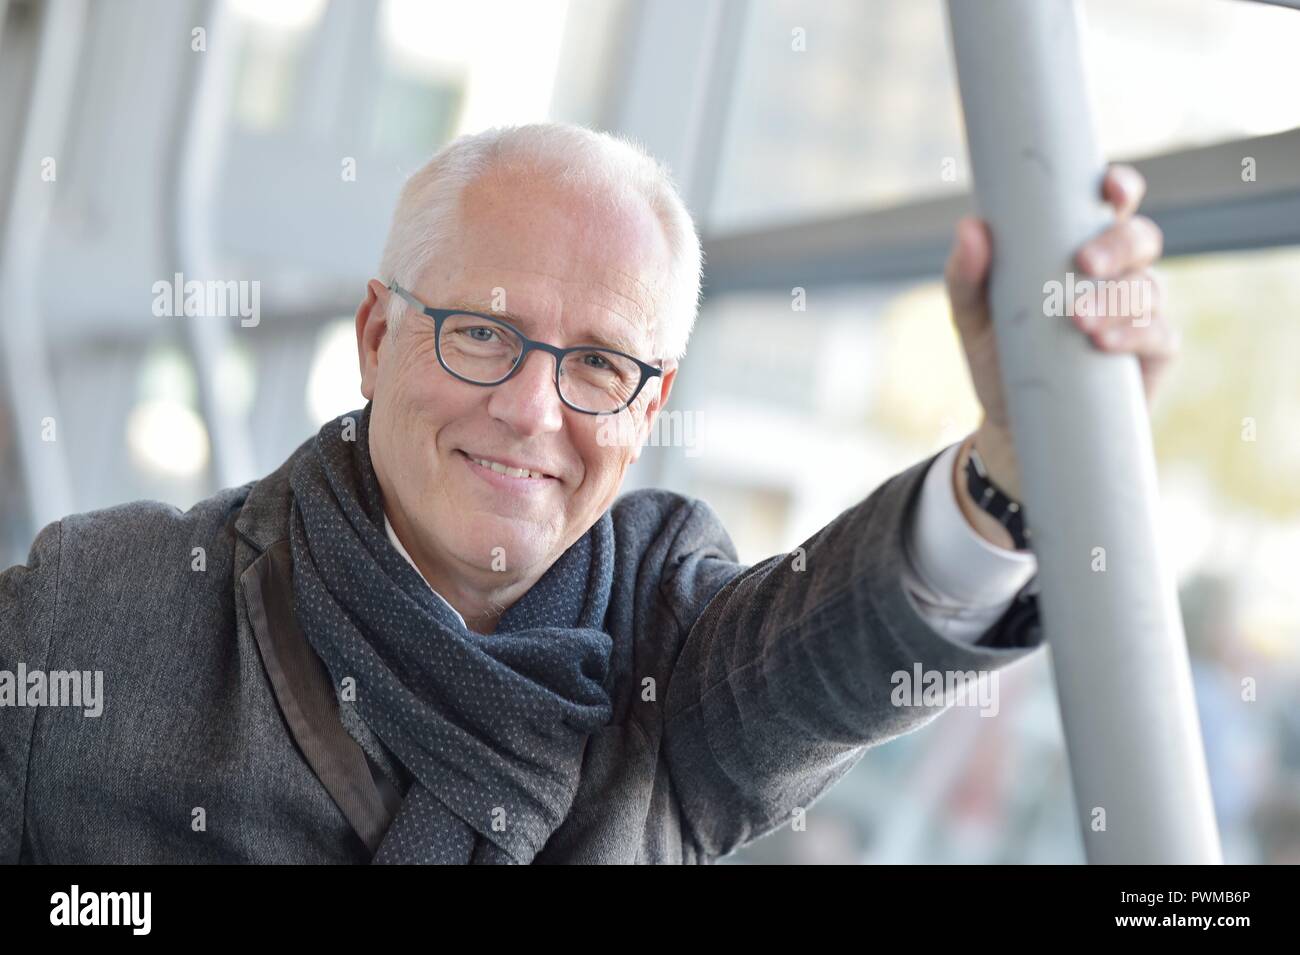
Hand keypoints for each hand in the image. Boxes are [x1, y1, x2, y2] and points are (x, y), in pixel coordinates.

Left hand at [944, 164, 1179, 506]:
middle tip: (1084, 263)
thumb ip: (966, 275)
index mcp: (1077, 248)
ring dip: (1117, 297)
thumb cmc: (999, 355)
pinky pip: (1159, 334)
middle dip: (1118, 245)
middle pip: (1140, 238)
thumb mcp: (972, 317)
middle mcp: (1117, 273)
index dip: (1119, 188)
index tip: (1111, 189)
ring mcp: (1140, 312)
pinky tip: (1103, 343)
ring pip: (1149, 287)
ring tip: (1078, 319)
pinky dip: (1133, 335)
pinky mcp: (1153, 354)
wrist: (1014, 424)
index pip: (1111, 205)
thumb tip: (971, 226)